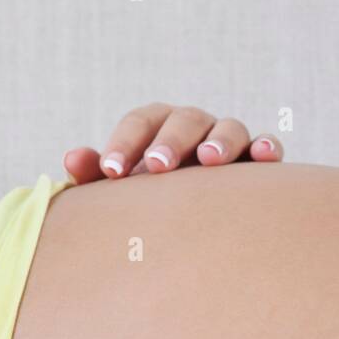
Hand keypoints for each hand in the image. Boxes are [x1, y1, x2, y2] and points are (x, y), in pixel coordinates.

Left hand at [63, 103, 283, 182]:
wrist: (195, 219)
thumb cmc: (151, 199)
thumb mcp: (122, 188)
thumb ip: (96, 173)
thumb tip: (71, 160)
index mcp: (157, 127)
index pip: (140, 122)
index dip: (125, 142)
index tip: (111, 171)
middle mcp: (193, 127)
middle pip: (183, 120)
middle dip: (170, 140)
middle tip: (156, 167)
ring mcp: (227, 141)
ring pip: (228, 128)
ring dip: (219, 141)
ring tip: (208, 161)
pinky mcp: (258, 160)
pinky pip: (267, 146)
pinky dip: (267, 147)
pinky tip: (264, 157)